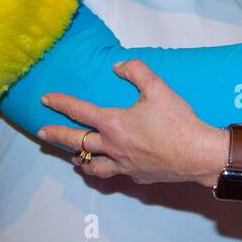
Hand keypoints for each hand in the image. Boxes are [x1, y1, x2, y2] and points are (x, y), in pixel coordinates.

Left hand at [37, 60, 220, 185]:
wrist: (198, 154)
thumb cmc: (178, 121)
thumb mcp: (158, 87)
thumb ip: (136, 71)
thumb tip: (117, 66)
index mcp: (114, 123)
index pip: (79, 111)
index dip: (60, 103)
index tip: (45, 99)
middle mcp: (113, 146)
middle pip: (77, 141)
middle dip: (56, 135)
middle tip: (42, 132)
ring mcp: (123, 164)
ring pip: (92, 165)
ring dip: (79, 159)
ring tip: (73, 157)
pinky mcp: (137, 175)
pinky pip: (115, 173)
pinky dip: (107, 169)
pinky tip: (111, 167)